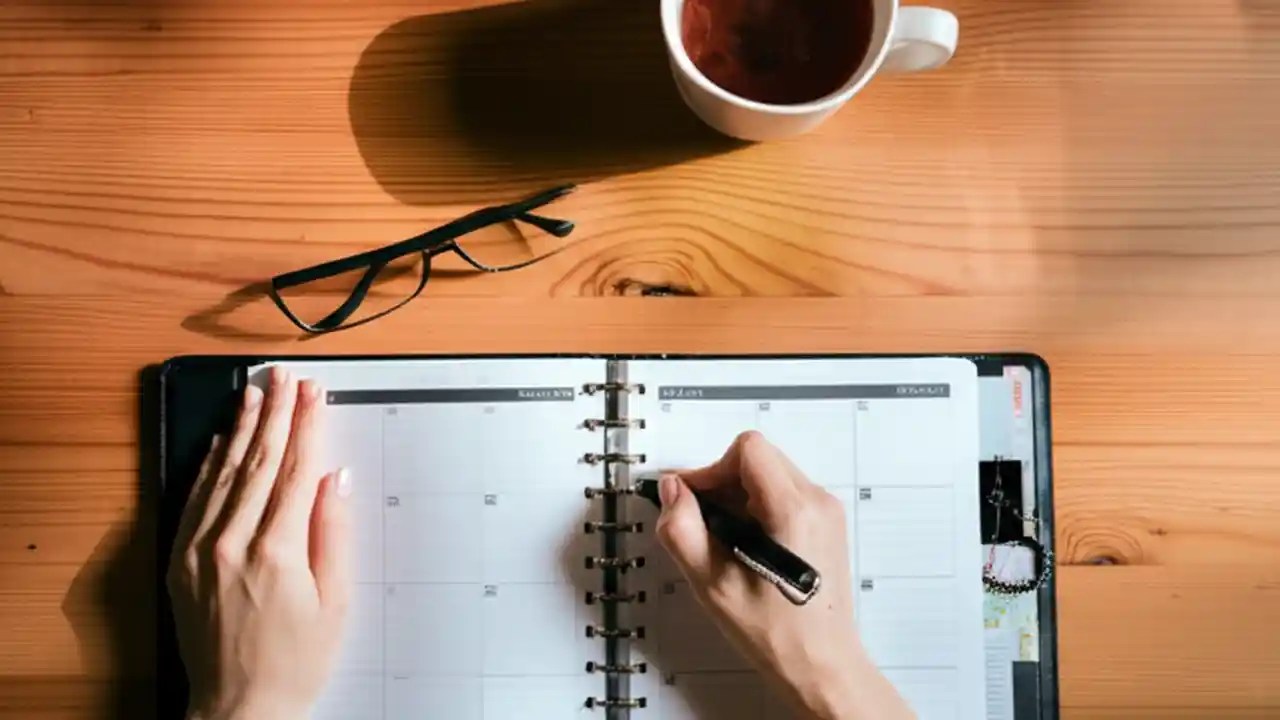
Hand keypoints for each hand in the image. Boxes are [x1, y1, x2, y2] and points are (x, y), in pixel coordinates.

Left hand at [167, 368, 351, 719]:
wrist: (239, 707)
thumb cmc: (294, 662)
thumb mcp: (334, 601)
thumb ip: (331, 534)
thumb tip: (331, 480)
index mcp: (276, 552)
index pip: (294, 469)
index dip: (307, 425)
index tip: (313, 393)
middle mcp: (231, 544)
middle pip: (258, 462)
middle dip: (276, 414)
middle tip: (286, 378)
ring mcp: (200, 551)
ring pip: (224, 473)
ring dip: (241, 429)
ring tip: (254, 393)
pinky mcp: (181, 561)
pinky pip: (195, 500)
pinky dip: (210, 465)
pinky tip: (222, 441)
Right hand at [655, 431, 912, 719]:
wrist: (821, 664)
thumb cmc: (776, 633)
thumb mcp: (713, 584)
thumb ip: (683, 529)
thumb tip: (672, 490)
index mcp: (793, 510)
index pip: (747, 450)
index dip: (710, 470)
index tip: (691, 500)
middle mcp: (817, 502)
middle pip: (758, 458)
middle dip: (722, 483)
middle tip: (702, 524)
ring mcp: (826, 512)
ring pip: (770, 474)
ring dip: (738, 497)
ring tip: (724, 542)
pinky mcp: (826, 524)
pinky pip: (784, 493)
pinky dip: (757, 508)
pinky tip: (746, 547)